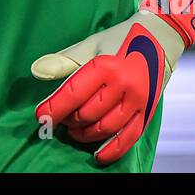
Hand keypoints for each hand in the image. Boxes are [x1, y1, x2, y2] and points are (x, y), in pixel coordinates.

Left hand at [31, 0, 194, 164]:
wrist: (158, 39)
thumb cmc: (119, 41)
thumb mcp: (89, 46)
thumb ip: (63, 62)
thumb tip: (36, 71)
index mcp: (106, 66)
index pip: (73, 94)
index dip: (53, 108)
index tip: (40, 116)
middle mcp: (124, 84)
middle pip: (88, 114)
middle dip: (69, 120)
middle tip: (61, 118)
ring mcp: (138, 100)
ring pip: (105, 128)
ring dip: (85, 134)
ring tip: (74, 130)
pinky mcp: (147, 111)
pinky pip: (129, 137)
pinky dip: (112, 149)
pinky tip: (98, 155)